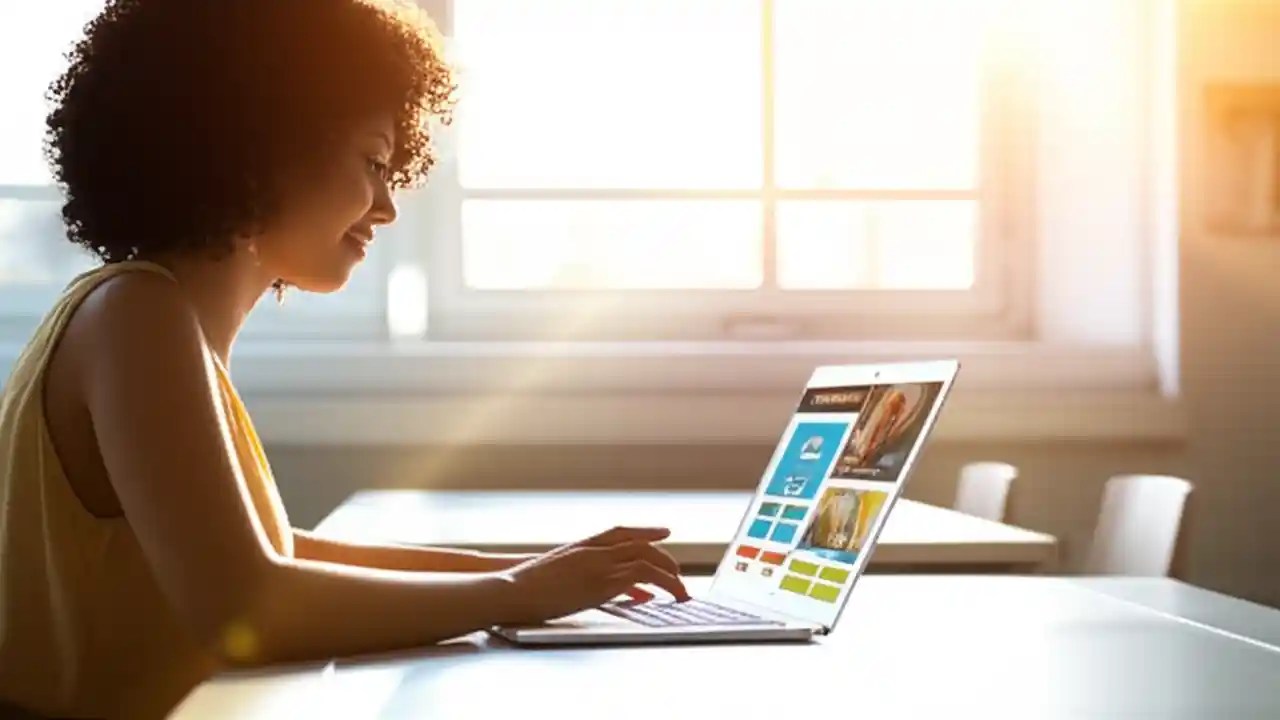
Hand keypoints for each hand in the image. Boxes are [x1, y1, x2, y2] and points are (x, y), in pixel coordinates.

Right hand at [502, 527, 689, 624]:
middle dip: (661, 555)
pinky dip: (662, 582)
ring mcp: (598, 564)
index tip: (662, 533)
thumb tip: (591, 588)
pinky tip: (669, 594)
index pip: (618, 532)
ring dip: (668, 573)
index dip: (642, 532)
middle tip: (676, 570)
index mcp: (579, 546)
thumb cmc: (523, 589)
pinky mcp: (602, 581)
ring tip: (680, 589)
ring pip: (646, 558)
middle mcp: (592, 551)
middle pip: (637, 544)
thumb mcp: (551, 576)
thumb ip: (574, 578)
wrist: (511, 590)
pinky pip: (643, 575)